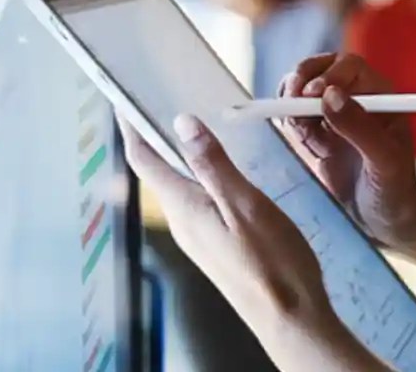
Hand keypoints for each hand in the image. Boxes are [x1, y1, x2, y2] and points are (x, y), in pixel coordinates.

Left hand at [121, 116, 393, 371]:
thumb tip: (182, 122)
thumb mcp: (244, 204)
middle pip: (160, 171)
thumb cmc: (272, 262)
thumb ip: (213, 164)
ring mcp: (200, 236)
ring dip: (179, 156)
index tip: (125, 99)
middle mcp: (184, 222)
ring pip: (181, 186)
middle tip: (159, 101)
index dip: (133, 127)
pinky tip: (220, 171)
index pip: (146, 159)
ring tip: (189, 127)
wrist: (290, 316)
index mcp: (185, 207)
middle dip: (155, 137)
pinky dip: (200, 176)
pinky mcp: (218, 245)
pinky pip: (199, 201)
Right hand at [278, 53, 415, 248]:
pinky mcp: (316, 137)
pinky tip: (299, 139)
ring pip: (302, 92)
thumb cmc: (396, 192)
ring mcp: (333, 118)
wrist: (386, 224)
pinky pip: (294, 118)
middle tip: (290, 100)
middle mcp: (356, 101)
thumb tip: (329, 95)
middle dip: (302, 80)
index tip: (315, 94)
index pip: (350, 67)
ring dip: (291, 102)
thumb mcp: (383, 161)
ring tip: (297, 125)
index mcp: (380, 97)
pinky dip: (288, 122)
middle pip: (320, 71)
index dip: (330, 74)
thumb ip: (359, 127)